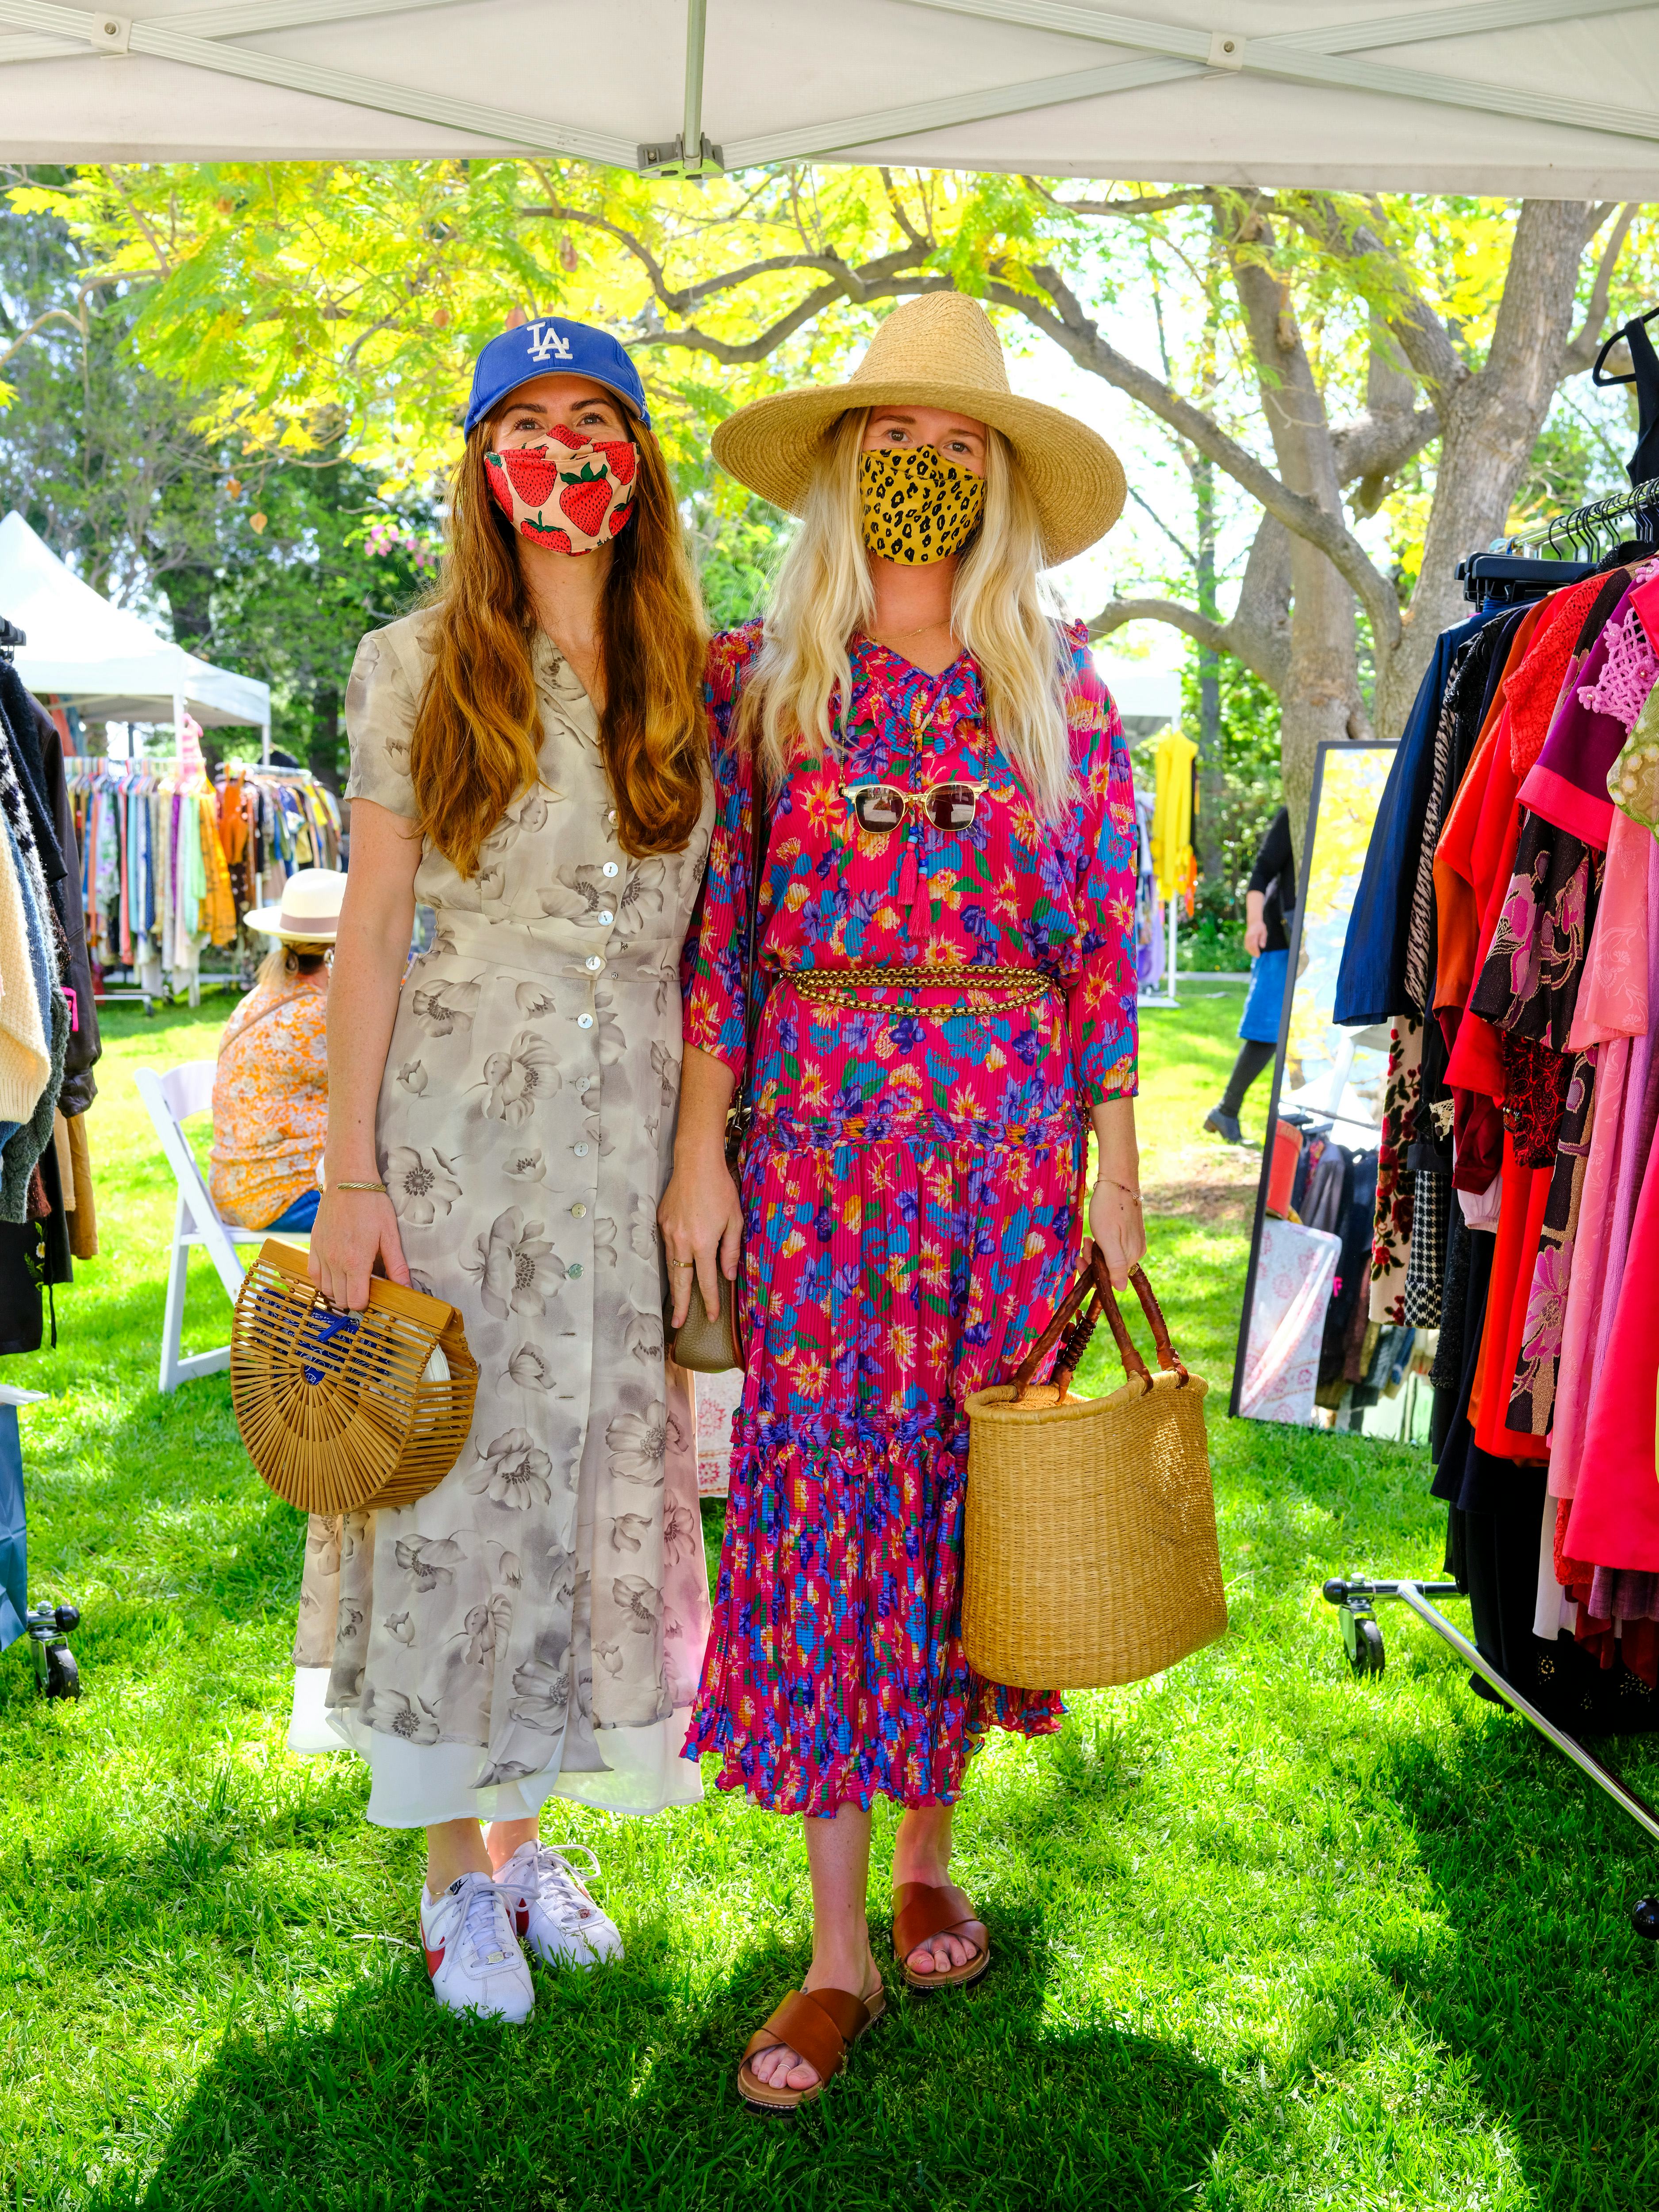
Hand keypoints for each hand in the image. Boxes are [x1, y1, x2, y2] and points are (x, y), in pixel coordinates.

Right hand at [308, 1188, 410, 1310]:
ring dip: (338, 1290)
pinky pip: (313, 1275)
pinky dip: (324, 1279)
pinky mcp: (313, 1245)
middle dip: (353, 1298)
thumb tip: (406, 1288)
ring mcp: (321, 1254)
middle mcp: (335, 1261)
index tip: (374, 1294)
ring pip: (325, 1290)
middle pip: (340, 1299)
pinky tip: (336, 1272)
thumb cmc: (372, 1205)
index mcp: (356, 1261)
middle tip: (365, 1286)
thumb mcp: (390, 1234)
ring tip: (352, 1278)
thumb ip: (396, 1264)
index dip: (366, 1302)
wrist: (347, 1182)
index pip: (355, 1301)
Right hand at [659, 1148, 742, 1328]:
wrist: (695, 1163)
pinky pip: (666, 1247)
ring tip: (677, 1303)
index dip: (709, 1301)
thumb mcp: (734, 1220)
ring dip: (674, 1285)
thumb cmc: (720, 1189)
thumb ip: (731, 1250)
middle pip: (680, 1281)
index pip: (706, 1281)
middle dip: (680, 1305)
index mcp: (703, 1243)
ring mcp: (668, 1232)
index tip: (711, 1316)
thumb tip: (729, 1275)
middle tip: (678, 1324)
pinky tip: (677, 1267)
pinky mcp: (660, 1222)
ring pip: (671, 1265)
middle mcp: (682, 1241)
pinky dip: (672, 1260)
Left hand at [1088, 1176, 1145, 1290]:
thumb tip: (1120, 1289)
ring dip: (1095, 1251)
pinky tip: (1095, 1234)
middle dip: (1092, 1260)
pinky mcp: (1131, 1234)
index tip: (1079, 1258)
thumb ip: (1114, 1265)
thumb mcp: (1108, 1239)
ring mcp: (1134, 1243)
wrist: (1118, 1182)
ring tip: (1087, 1237)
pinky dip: (1102, 1244)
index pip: (1110, 1278)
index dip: (1092, 1272)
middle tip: (1084, 1242)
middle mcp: (1136, 1252)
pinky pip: (1114, 1247)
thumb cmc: (1110, 1209)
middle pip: (1110, 1268)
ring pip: (1110, 1257)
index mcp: (1130, 1257)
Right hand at [1244, 919, 1268, 957]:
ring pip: (1247, 946)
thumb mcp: (1264, 932)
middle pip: (1249, 947)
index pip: (1254, 945)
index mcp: (1253, 935)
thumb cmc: (1260, 927)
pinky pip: (1246, 945)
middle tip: (1257, 956)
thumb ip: (1263, 939)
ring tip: (1255, 955)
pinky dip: (1249, 949)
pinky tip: (1252, 951)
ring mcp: (1246, 938)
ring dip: (1250, 951)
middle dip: (1253, 952)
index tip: (1259, 955)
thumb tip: (1262, 947)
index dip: (1256, 951)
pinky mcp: (1245, 938)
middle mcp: (1248, 937)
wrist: (1254, 921)